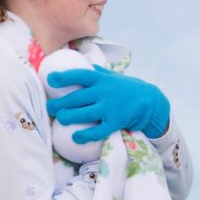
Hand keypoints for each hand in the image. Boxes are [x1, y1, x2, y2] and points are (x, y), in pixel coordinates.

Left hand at [46, 66, 169, 141]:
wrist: (149, 101)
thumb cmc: (126, 87)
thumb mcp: (112, 76)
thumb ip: (95, 71)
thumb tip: (76, 62)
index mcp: (102, 79)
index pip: (80, 75)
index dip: (64, 77)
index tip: (50, 80)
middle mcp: (104, 92)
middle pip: (78, 98)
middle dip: (61, 103)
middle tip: (50, 107)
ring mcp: (110, 108)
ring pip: (85, 114)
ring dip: (69, 117)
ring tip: (60, 119)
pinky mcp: (116, 122)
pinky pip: (98, 131)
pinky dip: (86, 135)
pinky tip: (76, 137)